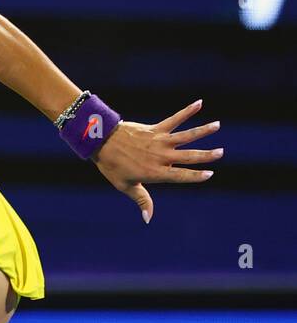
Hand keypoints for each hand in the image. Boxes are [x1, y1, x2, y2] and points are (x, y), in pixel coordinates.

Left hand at [91, 99, 221, 223]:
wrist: (100, 141)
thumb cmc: (112, 166)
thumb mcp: (126, 186)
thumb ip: (142, 200)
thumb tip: (148, 219)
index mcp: (156, 173)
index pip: (182, 176)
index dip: (196, 176)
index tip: (210, 174)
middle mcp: (161, 157)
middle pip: (189, 156)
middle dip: (206, 155)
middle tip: (221, 152)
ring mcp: (159, 141)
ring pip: (186, 136)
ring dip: (203, 130)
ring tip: (217, 125)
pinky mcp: (155, 128)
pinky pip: (175, 119)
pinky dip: (187, 111)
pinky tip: (199, 103)